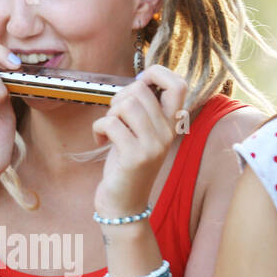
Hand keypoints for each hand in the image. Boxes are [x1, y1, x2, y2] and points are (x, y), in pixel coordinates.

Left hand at [91, 65, 187, 217]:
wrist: (124, 203)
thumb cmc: (126, 163)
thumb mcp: (141, 132)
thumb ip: (144, 109)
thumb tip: (140, 80)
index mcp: (172, 124)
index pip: (179, 85)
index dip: (157, 73)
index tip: (139, 81)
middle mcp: (168, 133)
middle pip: (140, 90)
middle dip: (119, 97)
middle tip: (114, 117)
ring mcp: (154, 145)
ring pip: (126, 104)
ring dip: (109, 113)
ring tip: (109, 130)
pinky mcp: (135, 156)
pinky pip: (111, 123)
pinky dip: (98, 129)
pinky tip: (100, 142)